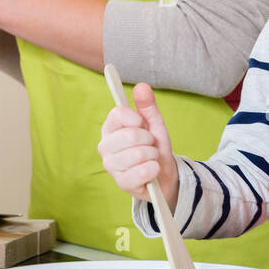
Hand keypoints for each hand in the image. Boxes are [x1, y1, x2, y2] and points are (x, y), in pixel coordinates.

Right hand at [98, 82, 178, 212]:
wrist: (163, 175)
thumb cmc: (154, 147)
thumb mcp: (154, 124)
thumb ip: (147, 106)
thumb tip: (141, 86)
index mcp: (110, 128)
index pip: (118, 114)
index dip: (136, 118)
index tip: (143, 124)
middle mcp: (105, 146)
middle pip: (131, 135)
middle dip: (149, 140)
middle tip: (150, 146)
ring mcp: (111, 166)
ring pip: (138, 154)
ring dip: (152, 156)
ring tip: (150, 159)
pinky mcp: (121, 183)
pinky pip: (142, 172)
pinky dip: (153, 170)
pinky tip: (151, 172)